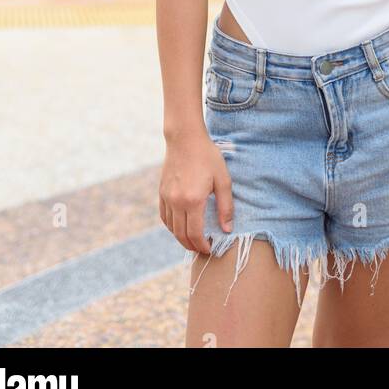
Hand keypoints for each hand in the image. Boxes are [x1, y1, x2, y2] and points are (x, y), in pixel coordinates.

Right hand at [159, 130, 233, 255]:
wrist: (185, 138)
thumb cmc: (208, 156)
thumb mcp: (223, 180)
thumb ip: (225, 206)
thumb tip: (227, 229)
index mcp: (193, 201)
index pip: (195, 234)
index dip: (202, 246)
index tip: (210, 249)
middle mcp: (176, 202)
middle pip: (181, 234)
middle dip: (191, 246)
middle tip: (202, 250)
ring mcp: (167, 197)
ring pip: (171, 227)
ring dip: (181, 238)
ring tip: (193, 240)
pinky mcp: (161, 192)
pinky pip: (164, 216)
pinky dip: (171, 226)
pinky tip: (180, 226)